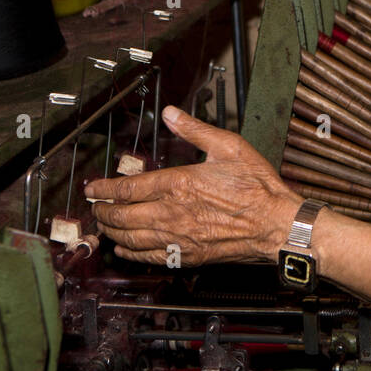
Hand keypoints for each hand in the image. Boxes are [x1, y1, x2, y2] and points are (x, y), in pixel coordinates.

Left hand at [85, 105, 301, 265]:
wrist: (276, 224)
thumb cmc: (258, 187)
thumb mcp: (229, 147)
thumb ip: (195, 130)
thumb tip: (170, 114)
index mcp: (178, 183)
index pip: (127, 188)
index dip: (104, 189)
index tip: (93, 188)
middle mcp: (172, 212)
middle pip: (121, 216)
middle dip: (102, 211)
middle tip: (95, 207)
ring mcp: (178, 237)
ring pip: (130, 238)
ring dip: (112, 232)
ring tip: (104, 226)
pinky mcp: (187, 255)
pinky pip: (148, 257)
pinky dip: (130, 253)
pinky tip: (124, 249)